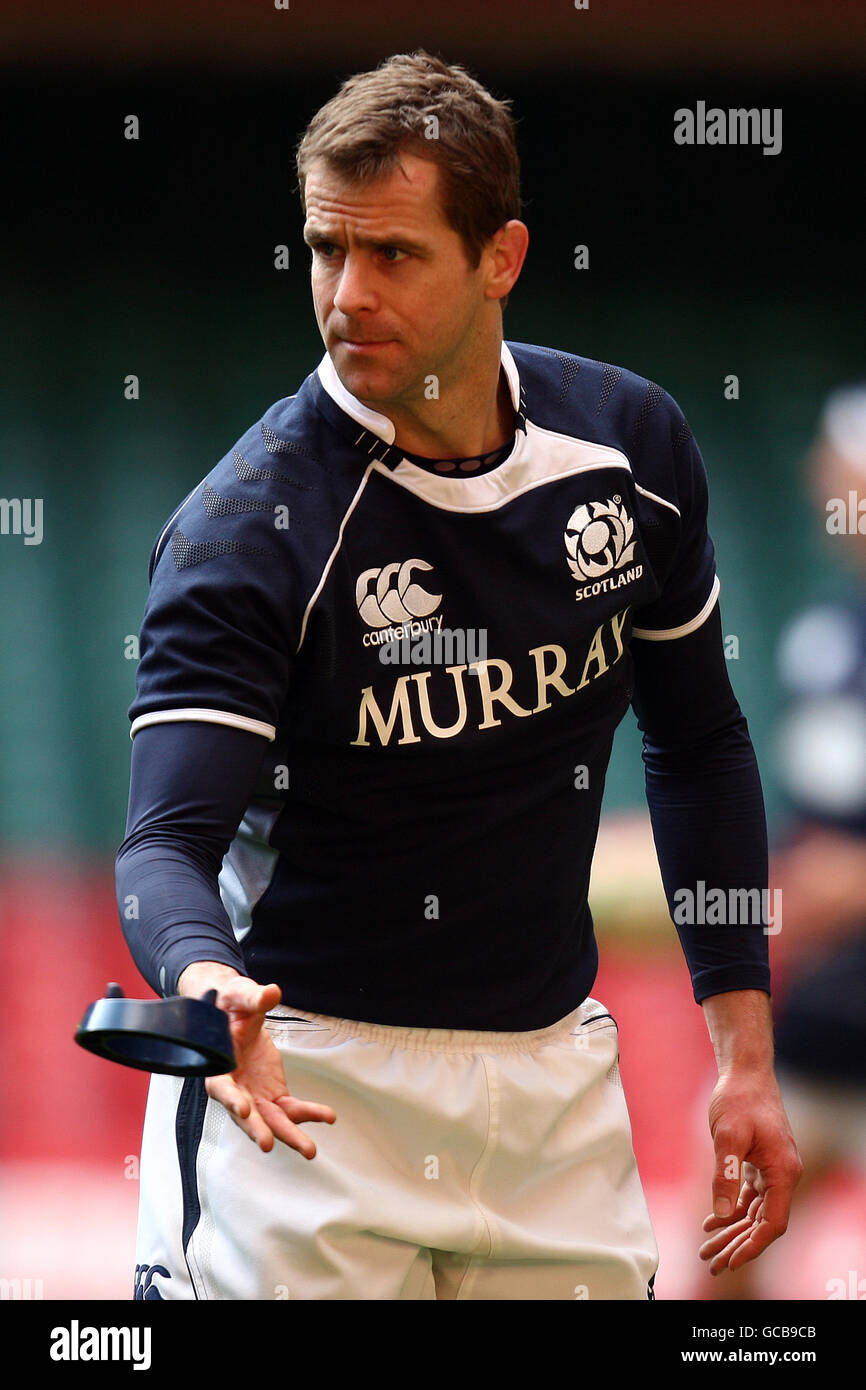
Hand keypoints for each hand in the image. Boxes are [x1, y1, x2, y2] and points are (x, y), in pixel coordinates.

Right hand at [178, 962, 336, 1155]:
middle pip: (246, 1114)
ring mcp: (254, 1096)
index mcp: (217, 1067)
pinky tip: (329, 1116)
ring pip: (271, 1120)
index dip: (231, 1099)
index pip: (221, 1087)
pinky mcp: (272, 1095)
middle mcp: (234, 1089)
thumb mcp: (239, 996)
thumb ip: (253, 997)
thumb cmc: (231, 1006)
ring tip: (309, 1150)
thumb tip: (271, 992)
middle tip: (267, 1144)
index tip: (244, 1109)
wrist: (236, 1015)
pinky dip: (309, 1113)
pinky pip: (290, 1108)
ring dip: (289, 1134)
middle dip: (257, 1129)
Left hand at [699, 1071, 801, 1273]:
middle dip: (737, 1245)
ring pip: (754, 1212)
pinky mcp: (759, 1164)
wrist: (745, 1073)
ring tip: (707, 1249)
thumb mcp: (728, 1135)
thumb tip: (721, 1214)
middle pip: (762, 1223)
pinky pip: (748, 1198)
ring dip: (732, 1232)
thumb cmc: (740, 1099)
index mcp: (783, 1171)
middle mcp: (782, 1175)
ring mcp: (772, 1171)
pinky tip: (711, 1223)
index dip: (753, 1245)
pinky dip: (732, 1211)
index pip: (773, 1222)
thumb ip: (726, 1174)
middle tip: (711, 1263)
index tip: (731, 1260)